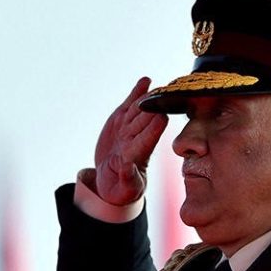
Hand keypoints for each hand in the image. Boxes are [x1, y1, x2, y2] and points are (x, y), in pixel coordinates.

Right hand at [88, 76, 168, 206]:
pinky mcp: (120, 121)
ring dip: (146, 98)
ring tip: (154, 85)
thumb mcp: (124, 189)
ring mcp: (129, 128)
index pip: (148, 140)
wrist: (110, 178)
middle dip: (152, 109)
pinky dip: (136, 93)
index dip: (153, 129)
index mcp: (138, 156)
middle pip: (144, 121)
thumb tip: (126, 167)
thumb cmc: (121, 189)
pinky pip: (130, 106)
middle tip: (160, 94)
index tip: (160, 118)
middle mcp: (136, 139)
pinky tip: (145, 80)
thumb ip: (128, 179)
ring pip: (138, 111)